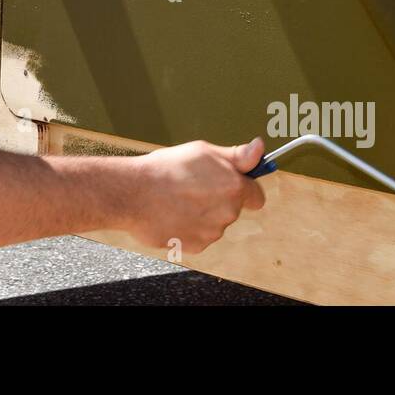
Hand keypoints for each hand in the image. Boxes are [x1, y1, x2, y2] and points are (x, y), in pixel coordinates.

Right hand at [127, 138, 265, 254]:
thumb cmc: (166, 168)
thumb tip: (259, 149)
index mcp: (234, 187)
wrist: (134, 194)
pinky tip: (172, 213)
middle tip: (192, 185)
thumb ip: (237, 155)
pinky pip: (198, 236)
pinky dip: (188, 227)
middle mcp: (228, 212)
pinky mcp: (195, 246)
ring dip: (202, 213)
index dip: (243, 187)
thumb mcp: (203, 151)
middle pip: (232, 208)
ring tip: (177, 199)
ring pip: (214, 222)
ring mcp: (212, 232)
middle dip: (218, 198)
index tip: (229, 183)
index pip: (256, 196)